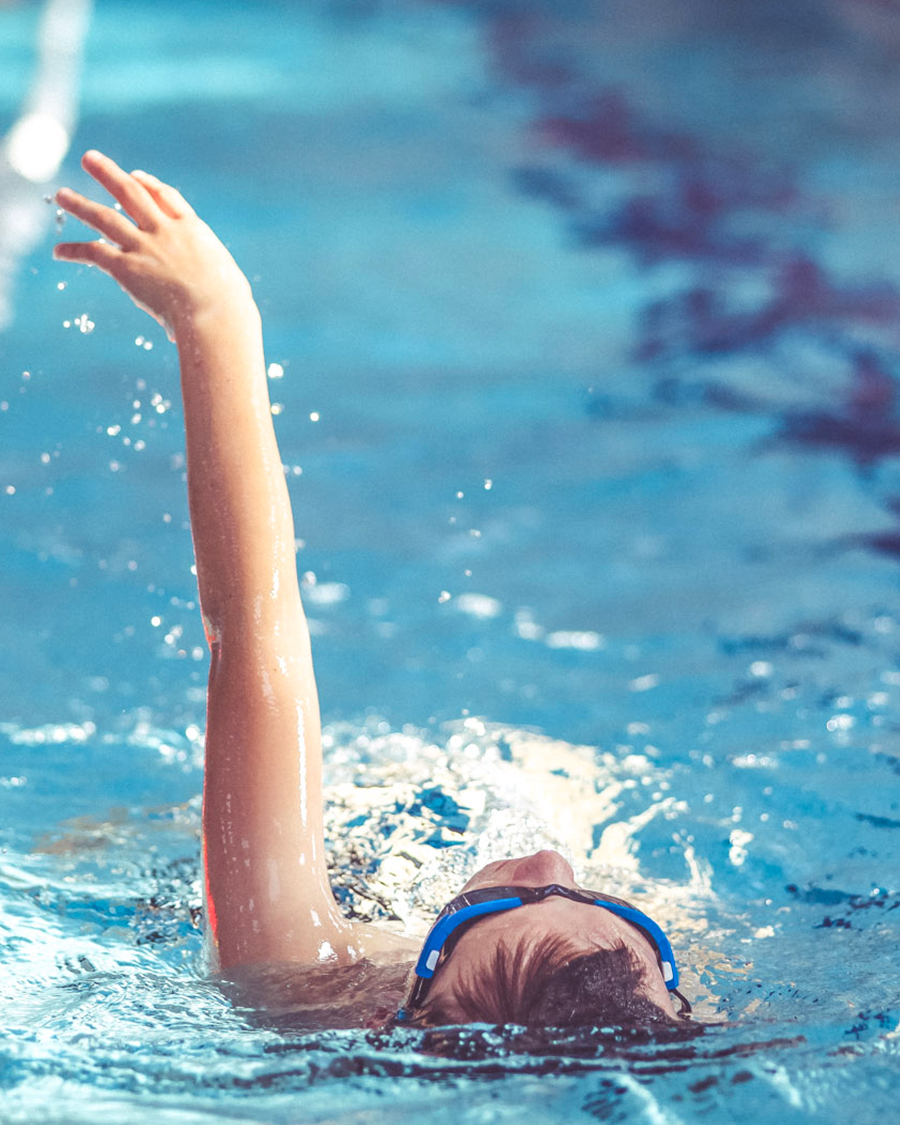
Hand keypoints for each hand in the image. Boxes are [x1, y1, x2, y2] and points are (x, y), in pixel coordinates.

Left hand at [53, 150, 253, 339]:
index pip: (167, 198)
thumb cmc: (231, 306)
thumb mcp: (229, 280)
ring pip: (104, 218)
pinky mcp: (128, 268)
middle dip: (108, 174)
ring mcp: (145, 247)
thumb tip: (226, 297)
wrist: (215, 313)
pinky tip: (58, 252)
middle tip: (89, 158)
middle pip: (131, 193)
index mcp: (193, 231)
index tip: (136, 176)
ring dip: (79, 204)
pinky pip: (94, 254)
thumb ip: (216, 278)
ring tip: (61, 195)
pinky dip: (74, 251)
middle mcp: (165, 231)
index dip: (150, 184)